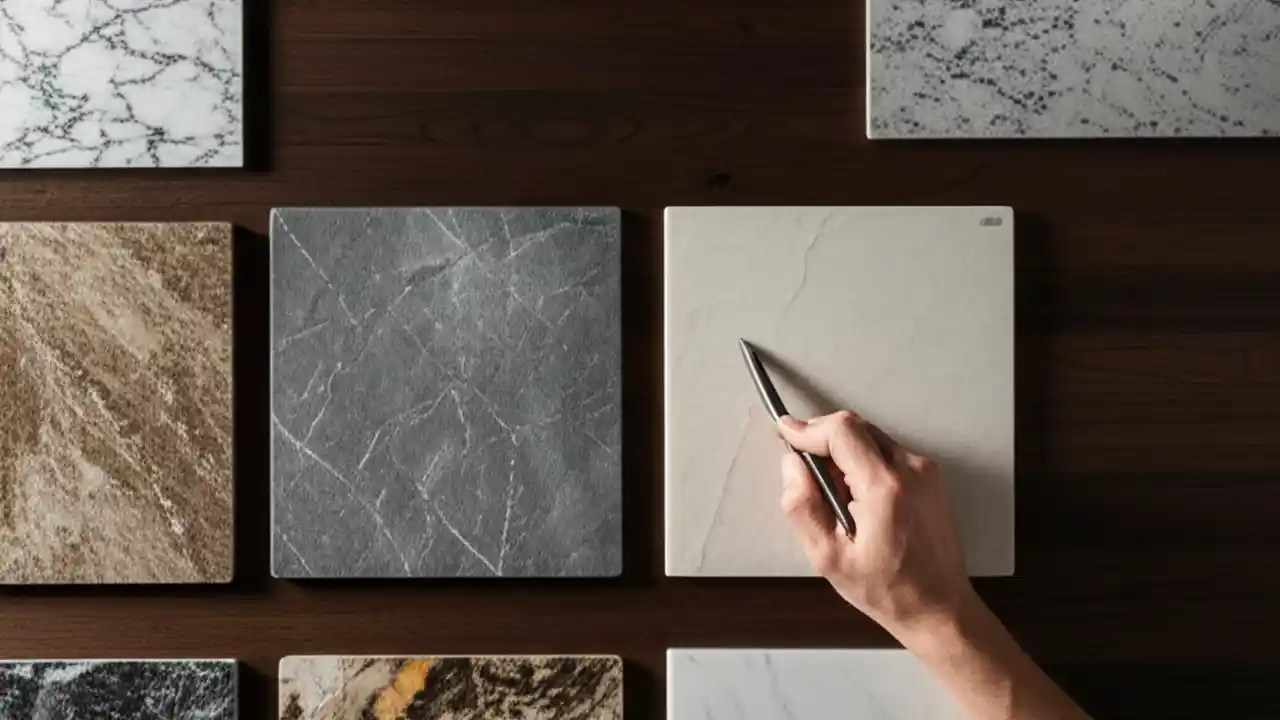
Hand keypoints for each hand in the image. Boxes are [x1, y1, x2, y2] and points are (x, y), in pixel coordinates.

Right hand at [777, 411, 975, 643]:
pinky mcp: (931, 476)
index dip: (808, 428)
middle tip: (812, 477)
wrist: (939, 606)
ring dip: (845, 454)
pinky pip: (886, 451)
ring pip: (870, 437)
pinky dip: (865, 463)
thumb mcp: (829, 558)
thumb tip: (792, 465)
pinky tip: (862, 500)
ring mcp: (926, 471)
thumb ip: (802, 507)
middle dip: (824, 442)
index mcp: (885, 490)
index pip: (842, 431)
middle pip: (856, 427)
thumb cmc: (888, 590)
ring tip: (840, 499)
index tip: (786, 431)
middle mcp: (911, 470)